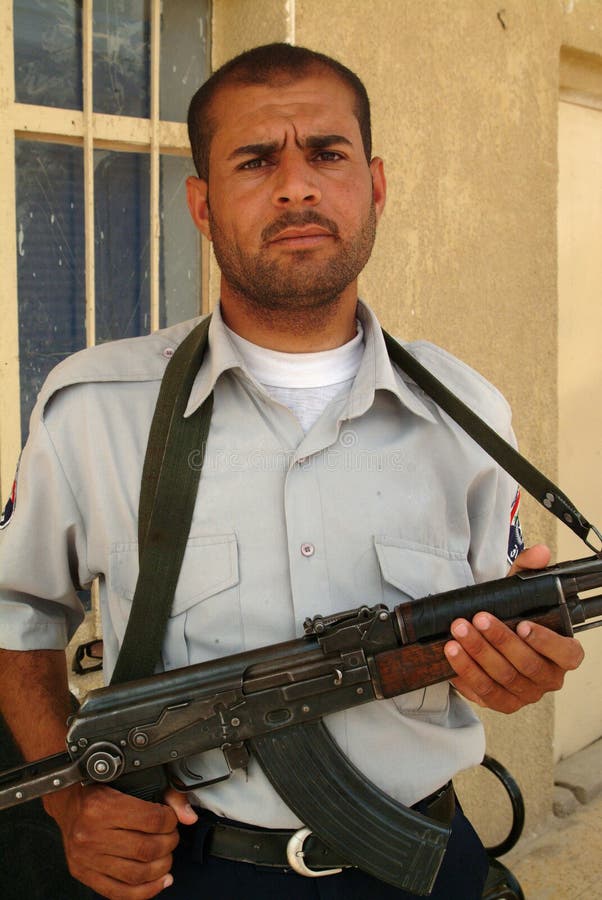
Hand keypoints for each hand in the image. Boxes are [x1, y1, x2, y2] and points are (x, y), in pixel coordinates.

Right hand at [44, 783, 197, 898]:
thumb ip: (165, 794)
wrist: (67, 801)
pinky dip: (145, 892)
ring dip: (161, 868)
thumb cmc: (100, 789)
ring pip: (136, 874)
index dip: (171, 820)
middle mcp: (92, 834)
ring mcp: (87, 858)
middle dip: (168, 844)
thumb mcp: (131, 781)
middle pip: (146, 849)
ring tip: (166, 857)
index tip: (172, 818)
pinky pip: (119, 893)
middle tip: (171, 837)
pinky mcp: (84, 874)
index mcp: (102, 806)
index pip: (152, 819)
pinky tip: (159, 882)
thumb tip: (188, 816)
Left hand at [444, 545, 584, 712]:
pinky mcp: (502, 702)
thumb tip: (540, 552)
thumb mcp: (519, 591)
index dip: (546, 641)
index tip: (523, 624)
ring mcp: (526, 694)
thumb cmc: (511, 616)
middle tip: (478, 619)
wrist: (487, 637)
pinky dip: (466, 671)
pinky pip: (484, 691)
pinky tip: (453, 654)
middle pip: (527, 664)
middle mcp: (548, 677)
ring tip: (458, 632)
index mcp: (563, 653)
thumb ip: (530, 569)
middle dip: (500, 640)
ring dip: (478, 653)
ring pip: (503, 677)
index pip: (567, 654)